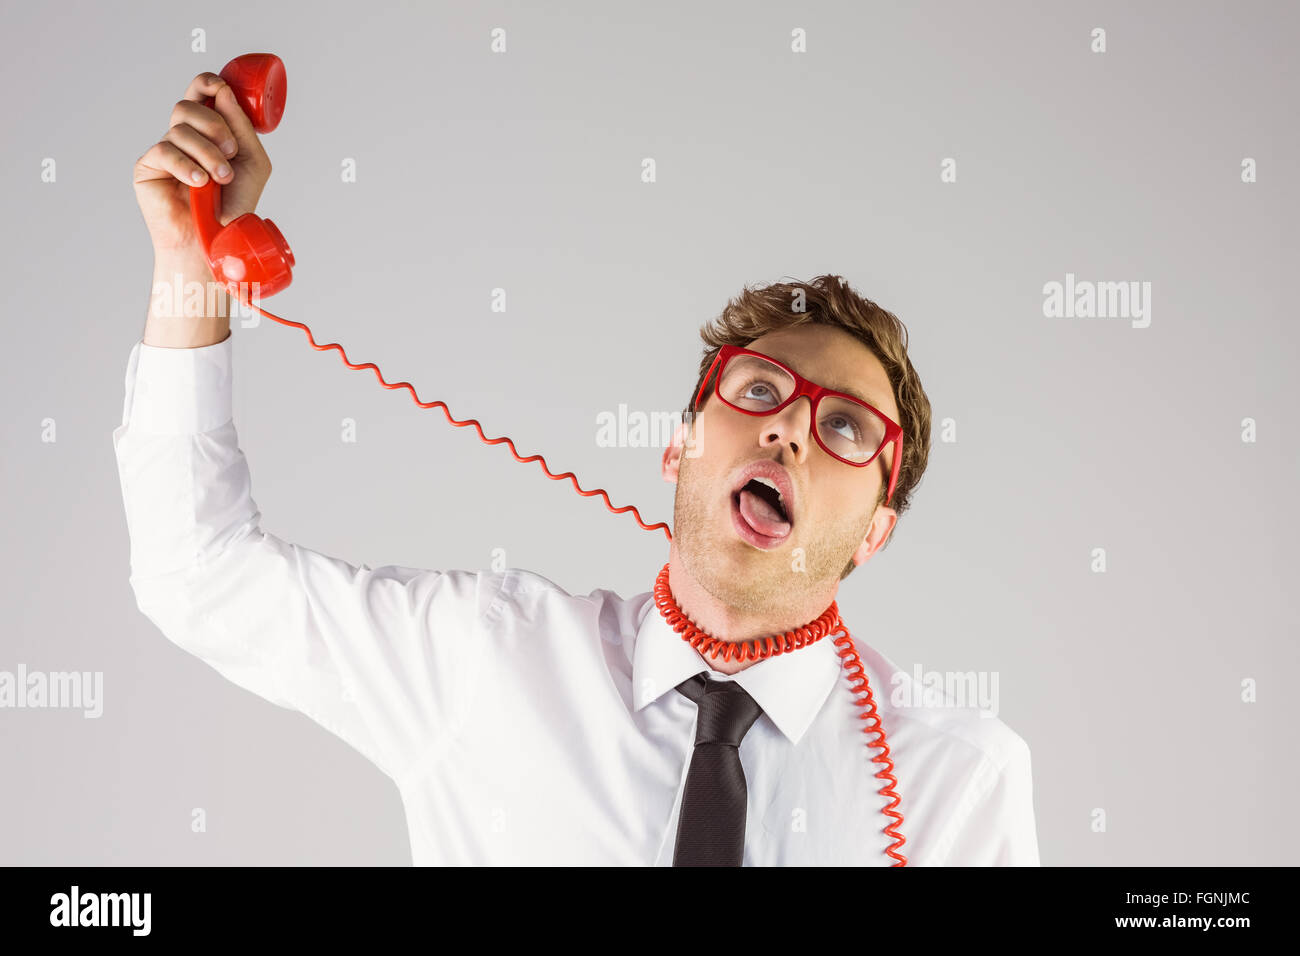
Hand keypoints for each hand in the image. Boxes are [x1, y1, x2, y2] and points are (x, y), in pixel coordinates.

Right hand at [133, 71, 273, 262]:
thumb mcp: (252, 162)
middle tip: (231, 152)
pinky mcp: (148, 168)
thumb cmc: (234, 205)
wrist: (216, 240)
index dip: (206, 84)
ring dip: (207, 152)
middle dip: (215, 126)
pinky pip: (164, 151)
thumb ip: (241, 126)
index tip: (220, 88)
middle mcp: (183, 138)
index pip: (199, 94)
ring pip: (180, 129)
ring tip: (221, 178)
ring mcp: (164, 151)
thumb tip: (224, 90)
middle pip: (188, 106)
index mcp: (207, 132)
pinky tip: (198, 183)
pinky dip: (187, 166)